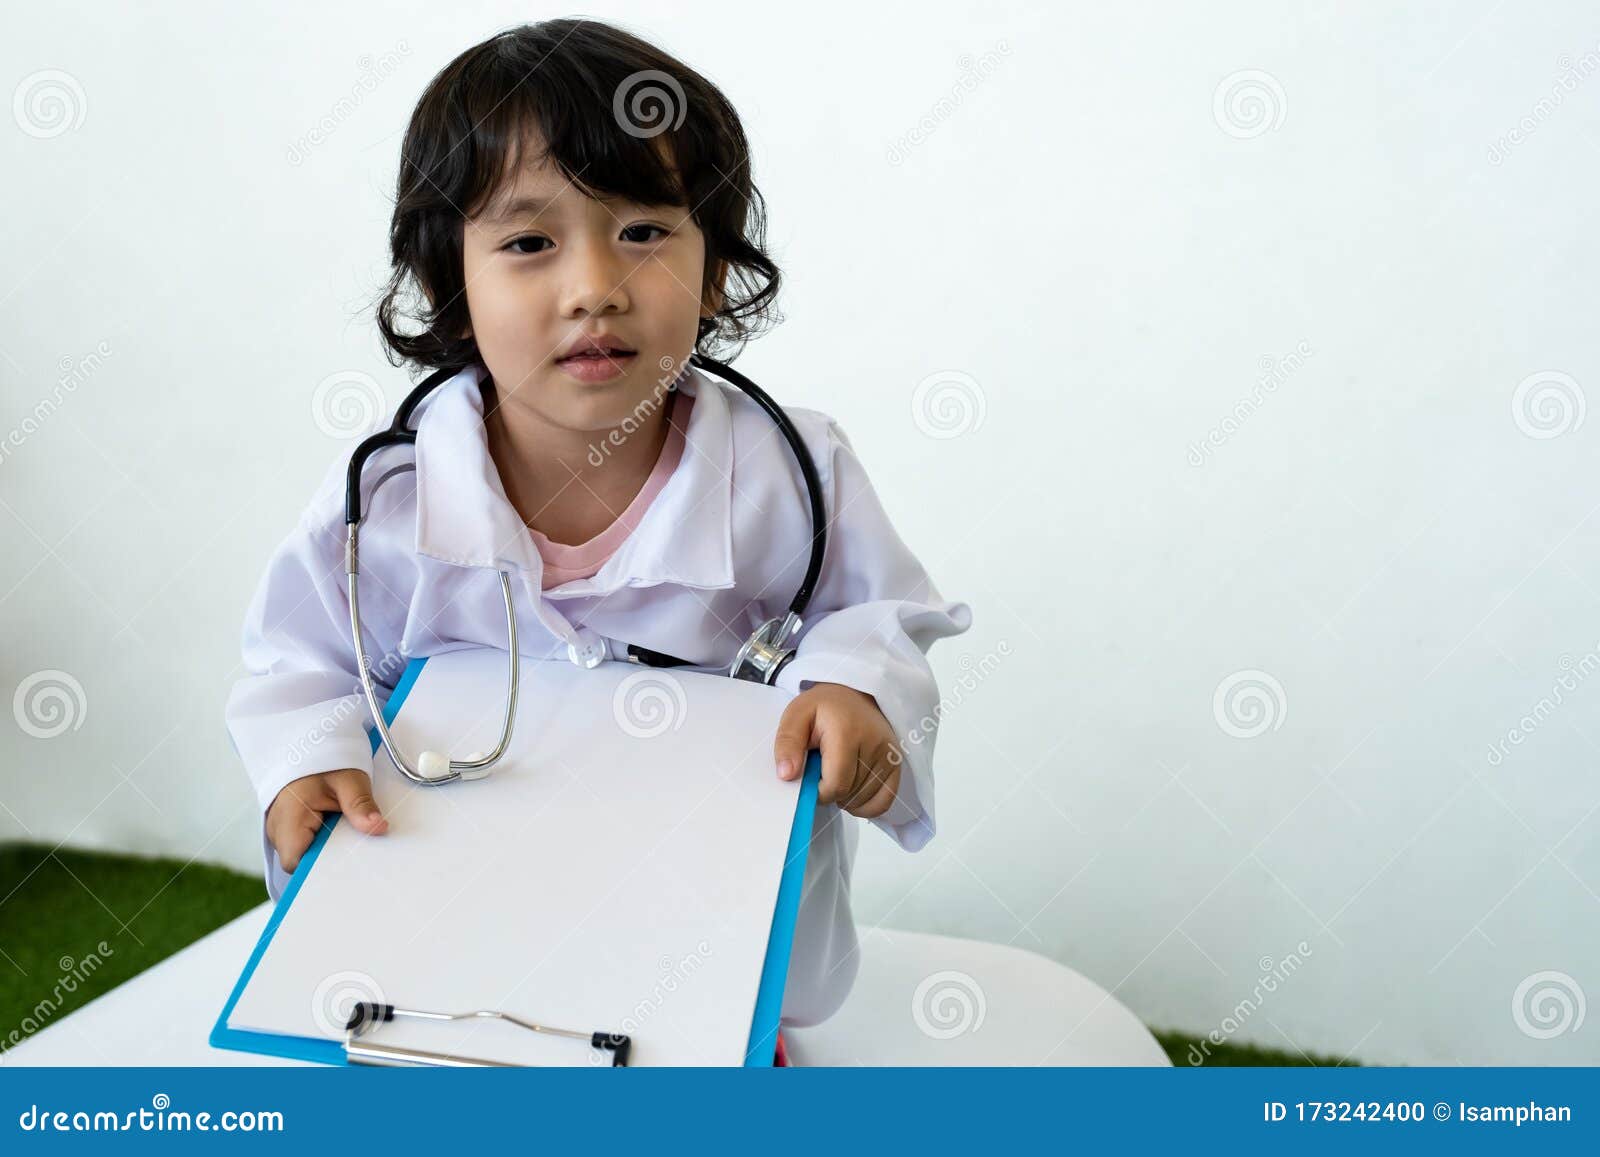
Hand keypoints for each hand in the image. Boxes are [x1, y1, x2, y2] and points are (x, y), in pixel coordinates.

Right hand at [265, 768, 387, 871]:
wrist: (307, 746)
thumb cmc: (322, 760)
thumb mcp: (348, 778)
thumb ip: (360, 804)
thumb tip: (377, 827)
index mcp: (289, 817)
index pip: (295, 862)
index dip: (318, 870)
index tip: (345, 863)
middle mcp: (279, 828)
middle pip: (301, 863)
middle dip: (329, 860)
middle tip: (354, 846)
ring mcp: (282, 830)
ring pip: (305, 854)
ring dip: (327, 849)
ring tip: (346, 832)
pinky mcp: (291, 829)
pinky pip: (307, 844)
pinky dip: (324, 841)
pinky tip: (339, 831)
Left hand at [773, 682, 901, 818]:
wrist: (855, 695)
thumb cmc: (825, 707)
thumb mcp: (796, 715)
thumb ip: (787, 743)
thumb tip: (786, 775)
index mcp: (847, 732)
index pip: (835, 785)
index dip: (817, 790)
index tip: (810, 776)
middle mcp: (875, 745)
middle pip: (848, 794)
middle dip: (829, 791)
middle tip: (822, 769)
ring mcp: (889, 756)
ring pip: (862, 801)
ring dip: (845, 797)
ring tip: (837, 772)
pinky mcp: (896, 765)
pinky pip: (882, 803)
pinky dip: (864, 805)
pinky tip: (852, 788)